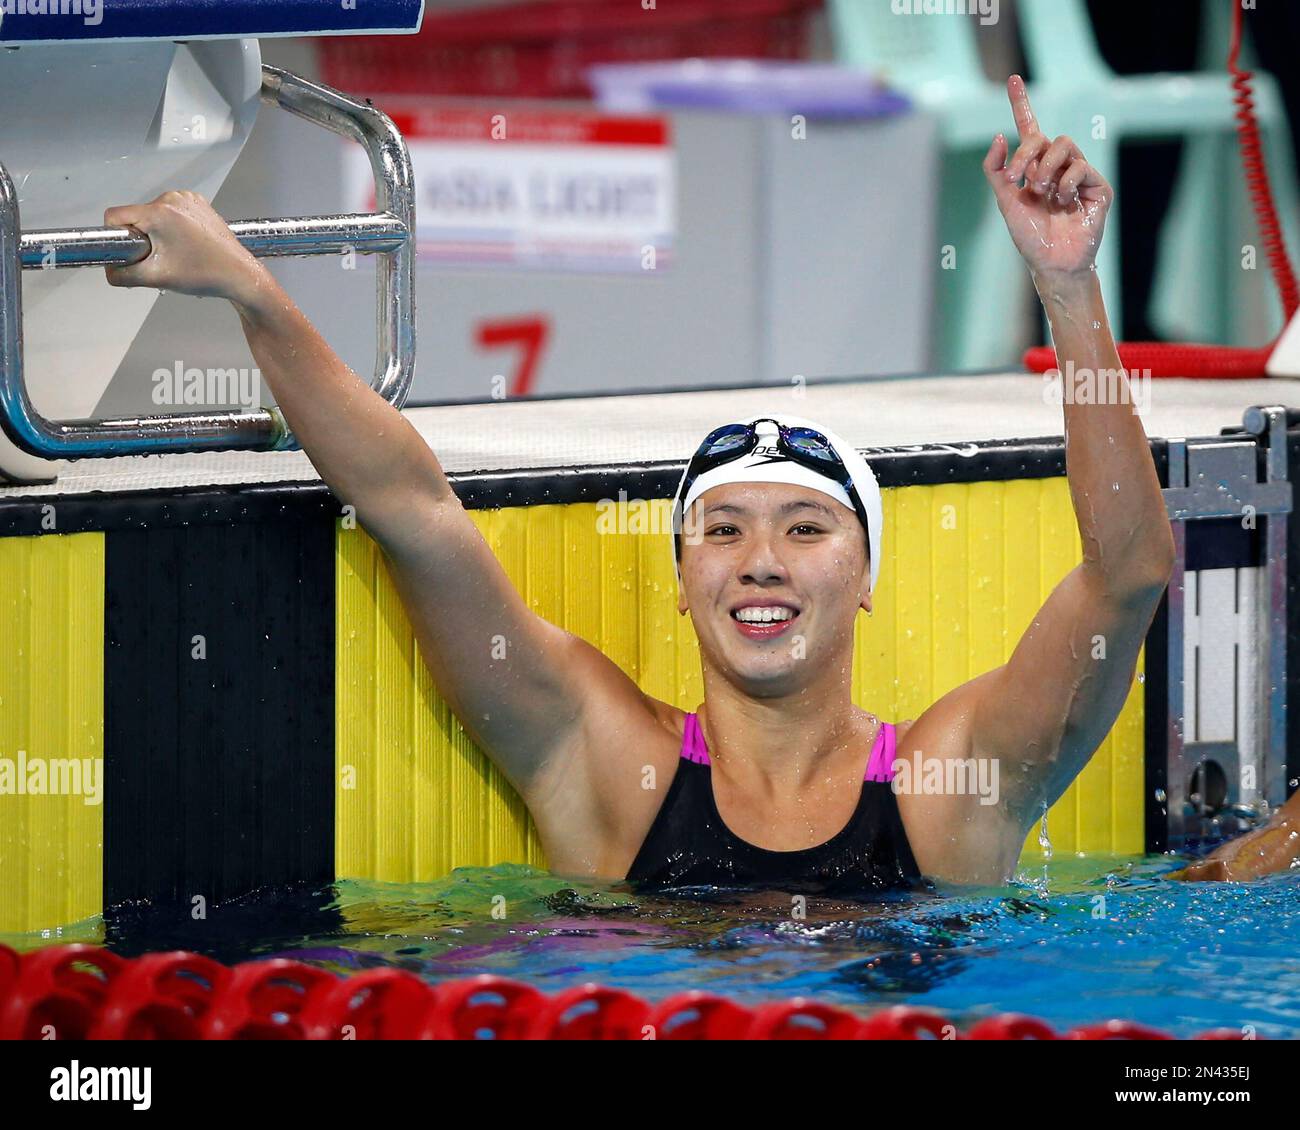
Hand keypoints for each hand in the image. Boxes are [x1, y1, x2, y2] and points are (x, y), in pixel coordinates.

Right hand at [104, 190, 266, 306]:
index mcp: (160, 212)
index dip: (116, 236)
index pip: (115, 215)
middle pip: (136, 216)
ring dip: (158, 234)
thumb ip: (124, 275)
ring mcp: (187, 199)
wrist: (240, 276)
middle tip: (164, 258)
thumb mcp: (156, 278)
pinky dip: (173, 229)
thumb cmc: (206, 274)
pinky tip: (188, 245)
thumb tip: (109, 271)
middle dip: (142, 238)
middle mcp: (173, 199)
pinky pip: (172, 214)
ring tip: (179, 253)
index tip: (130, 252)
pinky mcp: (198, 204)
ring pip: (154, 215)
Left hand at [982, 75, 1112, 278]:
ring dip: (1047, 167)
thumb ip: (997, 171)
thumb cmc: (1030, 236)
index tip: (1012, 79)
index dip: (1021, 104)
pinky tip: (1063, 201)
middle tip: (1019, 177)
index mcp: (1035, 169)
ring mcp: (1079, 175)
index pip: (1030, 131)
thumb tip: (999, 136)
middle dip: (1028, 153)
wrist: (1052, 263)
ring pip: (1064, 146)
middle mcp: (1058, 168)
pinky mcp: (1097, 187)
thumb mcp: (1005, 202)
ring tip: (1042, 191)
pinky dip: (1066, 183)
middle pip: (1045, 138)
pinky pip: (1080, 168)